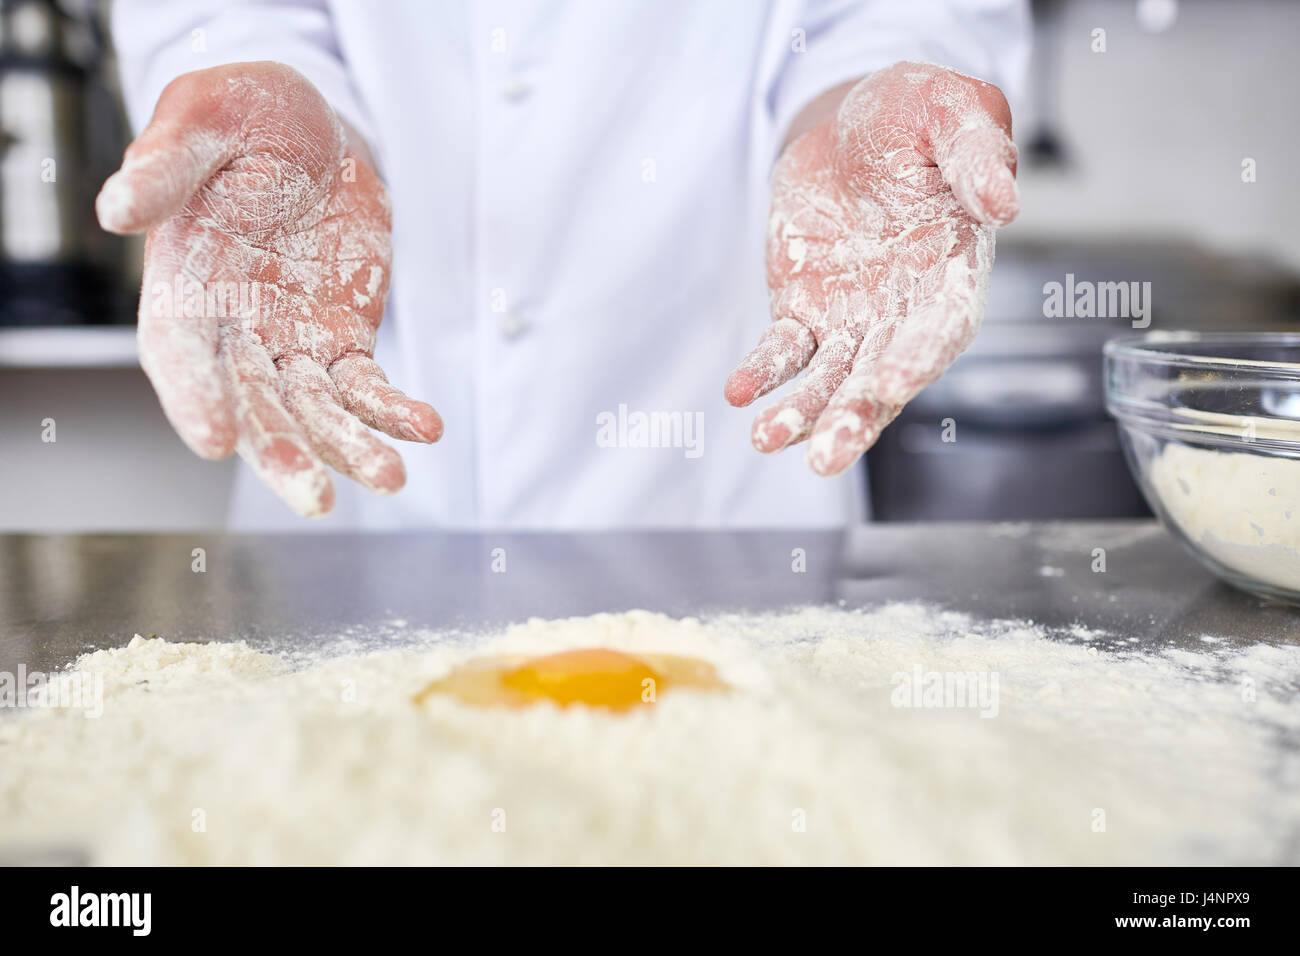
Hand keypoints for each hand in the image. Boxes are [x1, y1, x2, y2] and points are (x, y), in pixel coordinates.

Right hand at [97, 62, 441, 515]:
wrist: (313, 131)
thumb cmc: (244, 116)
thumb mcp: (206, 117)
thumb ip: (169, 162)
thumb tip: (117, 210)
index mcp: (183, 285)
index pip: (180, 355)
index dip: (194, 398)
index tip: (216, 442)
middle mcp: (232, 331)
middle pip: (253, 405)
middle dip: (283, 452)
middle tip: (316, 500)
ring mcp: (290, 344)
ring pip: (315, 411)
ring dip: (350, 447)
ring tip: (393, 476)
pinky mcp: (342, 342)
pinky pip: (366, 387)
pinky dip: (393, 411)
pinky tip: (425, 427)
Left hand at [725, 62, 1017, 475]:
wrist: (850, 124)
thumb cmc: (915, 117)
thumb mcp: (952, 111)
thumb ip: (978, 154)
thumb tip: (1004, 202)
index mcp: (952, 274)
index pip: (941, 330)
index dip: (919, 359)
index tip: (890, 383)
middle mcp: (904, 312)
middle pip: (882, 377)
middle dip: (855, 416)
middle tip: (827, 455)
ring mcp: (852, 320)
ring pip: (830, 379)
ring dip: (803, 413)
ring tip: (769, 438)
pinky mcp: (806, 313)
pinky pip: (783, 350)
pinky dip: (763, 371)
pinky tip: (739, 392)